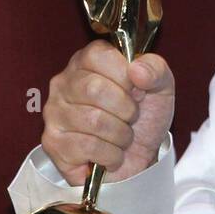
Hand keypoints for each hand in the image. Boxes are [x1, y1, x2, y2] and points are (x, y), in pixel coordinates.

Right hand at [41, 40, 175, 185]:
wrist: (140, 157)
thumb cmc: (144, 116)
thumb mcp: (161, 86)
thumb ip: (156, 69)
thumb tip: (137, 69)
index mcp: (88, 60)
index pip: (101, 56)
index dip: (127, 78)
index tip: (137, 91)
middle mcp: (64, 82)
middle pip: (95, 90)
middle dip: (126, 110)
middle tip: (131, 118)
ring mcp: (54, 112)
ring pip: (93, 121)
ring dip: (121, 135)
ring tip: (122, 137)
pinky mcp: (53, 142)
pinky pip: (88, 147)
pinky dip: (111, 155)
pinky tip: (111, 154)